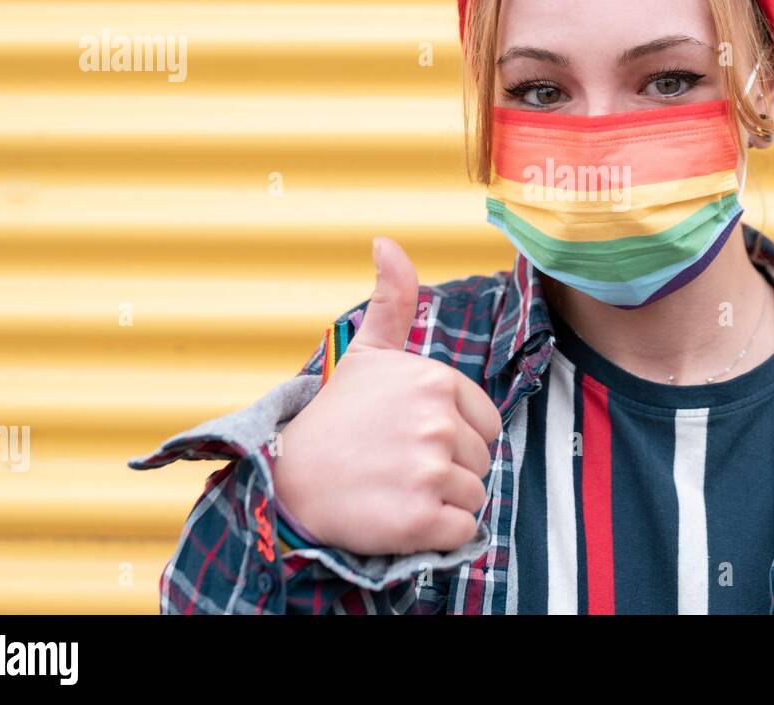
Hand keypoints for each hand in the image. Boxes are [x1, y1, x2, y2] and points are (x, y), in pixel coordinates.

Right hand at [272, 236, 502, 555]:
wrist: (288, 483)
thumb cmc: (336, 418)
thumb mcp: (367, 353)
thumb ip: (393, 299)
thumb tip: (386, 240)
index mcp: (436, 380)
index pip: (484, 423)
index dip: (453, 437)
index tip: (408, 438)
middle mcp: (437, 421)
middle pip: (481, 460)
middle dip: (448, 470)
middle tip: (397, 466)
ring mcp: (430, 470)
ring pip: (475, 496)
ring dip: (442, 502)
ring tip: (396, 489)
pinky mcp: (422, 518)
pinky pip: (465, 532)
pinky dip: (440, 534)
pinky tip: (401, 517)